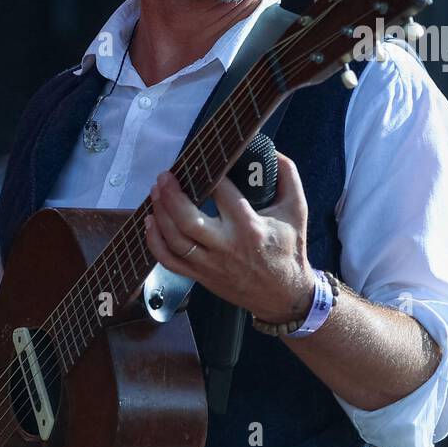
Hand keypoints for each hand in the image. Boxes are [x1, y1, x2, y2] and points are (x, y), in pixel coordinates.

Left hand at [144, 151, 315, 323]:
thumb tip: (271, 151)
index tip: (202, 158)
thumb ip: (287, 176)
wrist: (283, 295)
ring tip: (156, 191)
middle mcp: (226, 246)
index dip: (210, 172)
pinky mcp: (200, 276)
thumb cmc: (289, 249)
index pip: (222, 192)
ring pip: (174, 239)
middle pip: (188, 219)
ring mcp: (210, 264)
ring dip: (160, 213)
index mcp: (250, 227)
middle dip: (171, 195)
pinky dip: (155, 242)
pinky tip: (150, 222)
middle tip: (165, 176)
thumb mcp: (297, 210)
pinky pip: (169, 261)